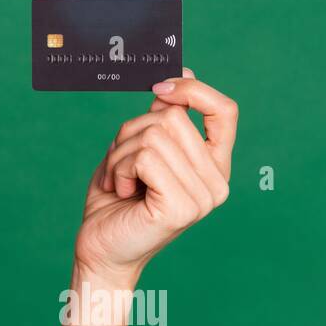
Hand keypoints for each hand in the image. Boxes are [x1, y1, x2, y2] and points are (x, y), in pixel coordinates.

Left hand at [73, 67, 237, 287]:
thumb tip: (181, 76)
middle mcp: (217, 182)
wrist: (100, 250)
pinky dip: (120, 168)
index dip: (194, 91)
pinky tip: (119, 191)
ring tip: (117, 181)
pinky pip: (145, 158)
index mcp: (212, 165)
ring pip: (155, 135)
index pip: (226, 111)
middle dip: (130, 133)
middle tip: (118, 165)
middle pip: (173, 119)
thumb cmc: (115, 200)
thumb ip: (160, 120)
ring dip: (120, 154)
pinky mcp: (182, 208)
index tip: (159, 88)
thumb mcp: (137, 149)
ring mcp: (203, 198)